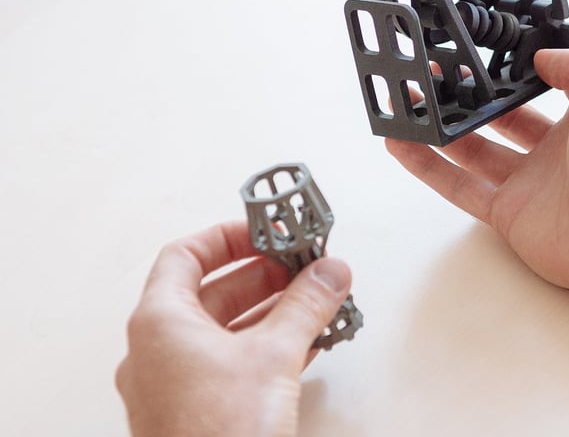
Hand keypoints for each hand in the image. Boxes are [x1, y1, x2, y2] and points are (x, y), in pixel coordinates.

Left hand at [116, 221, 352, 436]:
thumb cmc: (221, 433)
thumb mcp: (275, 355)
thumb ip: (306, 305)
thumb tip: (329, 271)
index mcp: (160, 322)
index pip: (186, 255)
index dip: (229, 237)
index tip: (270, 233)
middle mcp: (157, 350)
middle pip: (211, 291)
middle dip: (265, 276)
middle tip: (308, 268)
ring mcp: (172, 384)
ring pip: (224, 330)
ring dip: (272, 312)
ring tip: (318, 304)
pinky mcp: (194, 412)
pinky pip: (229, 363)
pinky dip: (266, 346)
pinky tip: (307, 346)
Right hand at [385, 48, 568, 298]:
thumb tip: (547, 56)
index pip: (546, 90)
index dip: (517, 74)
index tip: (487, 57)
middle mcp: (556, 154)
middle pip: (502, 120)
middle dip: (470, 98)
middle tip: (438, 78)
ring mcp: (529, 185)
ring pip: (473, 151)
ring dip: (440, 127)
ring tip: (409, 102)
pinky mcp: (506, 214)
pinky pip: (458, 187)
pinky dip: (428, 166)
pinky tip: (403, 144)